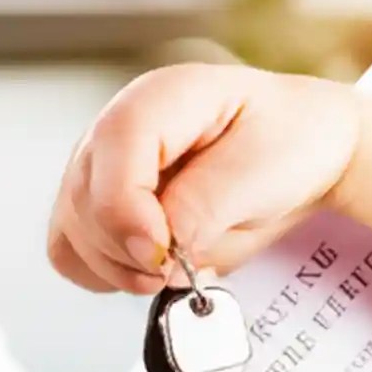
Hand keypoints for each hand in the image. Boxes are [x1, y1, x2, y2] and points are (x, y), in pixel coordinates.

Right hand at [47, 64, 360, 293]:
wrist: (299, 152)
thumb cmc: (288, 143)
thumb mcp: (263, 170)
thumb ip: (204, 206)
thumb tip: (158, 248)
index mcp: (159, 98)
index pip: (113, 149)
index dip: (127, 212)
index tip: (165, 255)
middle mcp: (115, 129)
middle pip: (83, 201)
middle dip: (130, 251)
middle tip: (185, 266)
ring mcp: (98, 168)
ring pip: (71, 234)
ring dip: (120, 268)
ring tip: (176, 266)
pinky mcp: (93, 206)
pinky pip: (71, 252)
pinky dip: (106, 273)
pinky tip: (150, 266)